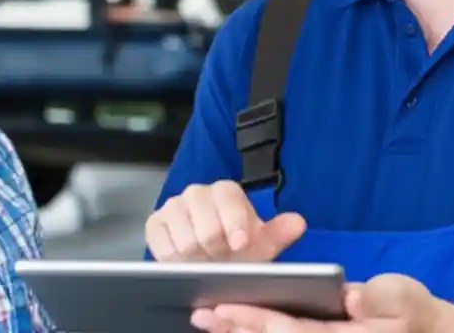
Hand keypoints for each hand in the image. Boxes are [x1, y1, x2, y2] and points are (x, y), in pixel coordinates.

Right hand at [146, 181, 306, 261]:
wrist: (212, 257)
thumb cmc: (238, 248)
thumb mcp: (263, 243)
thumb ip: (280, 232)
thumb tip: (298, 222)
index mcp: (226, 191)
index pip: (228, 201)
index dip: (235, 224)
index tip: (240, 244)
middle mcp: (197, 193)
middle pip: (206, 228)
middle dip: (217, 252)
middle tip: (223, 260)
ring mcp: (174, 207)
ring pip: (184, 241)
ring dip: (198, 260)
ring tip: (207, 262)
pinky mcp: (155, 223)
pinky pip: (163, 246)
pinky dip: (176, 261)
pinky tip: (187, 262)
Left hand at [190, 273, 451, 332]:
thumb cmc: (414, 311)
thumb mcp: (402, 297)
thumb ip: (377, 298)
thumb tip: (353, 299)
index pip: (290, 330)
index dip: (256, 318)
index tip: (225, 307)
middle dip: (235, 328)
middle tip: (199, 315)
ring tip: (206, 322)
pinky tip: (234, 329)